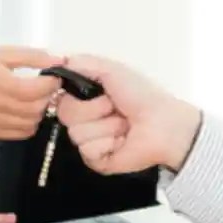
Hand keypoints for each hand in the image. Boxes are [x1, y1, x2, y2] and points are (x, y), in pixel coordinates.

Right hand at [0, 47, 64, 139]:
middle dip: (47, 97)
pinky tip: (26, 110)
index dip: (50, 84)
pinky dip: (31, 122)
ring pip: (31, 123)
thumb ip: (31, 56)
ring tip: (36, 98)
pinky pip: (22, 133)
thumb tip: (59, 62)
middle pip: (33, 109)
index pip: (31, 90)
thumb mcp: (2, 53)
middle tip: (46, 87)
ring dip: (40, 110)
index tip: (55, 77)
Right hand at [55, 55, 200, 174]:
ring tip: (124, 125)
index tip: (91, 90)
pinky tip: (122, 141)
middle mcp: (85, 119)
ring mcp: (89, 141)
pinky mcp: (96, 161)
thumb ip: (83, 63)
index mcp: (86, 97)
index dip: (72, 94)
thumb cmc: (142, 95)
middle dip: (93, 108)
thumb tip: (58, 62)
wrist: (163, 124)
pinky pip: (88, 151)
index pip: (59, 97)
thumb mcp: (112, 70)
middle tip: (114, 107)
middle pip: (65, 114)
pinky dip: (108, 143)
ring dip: (106, 126)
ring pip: (77, 134)